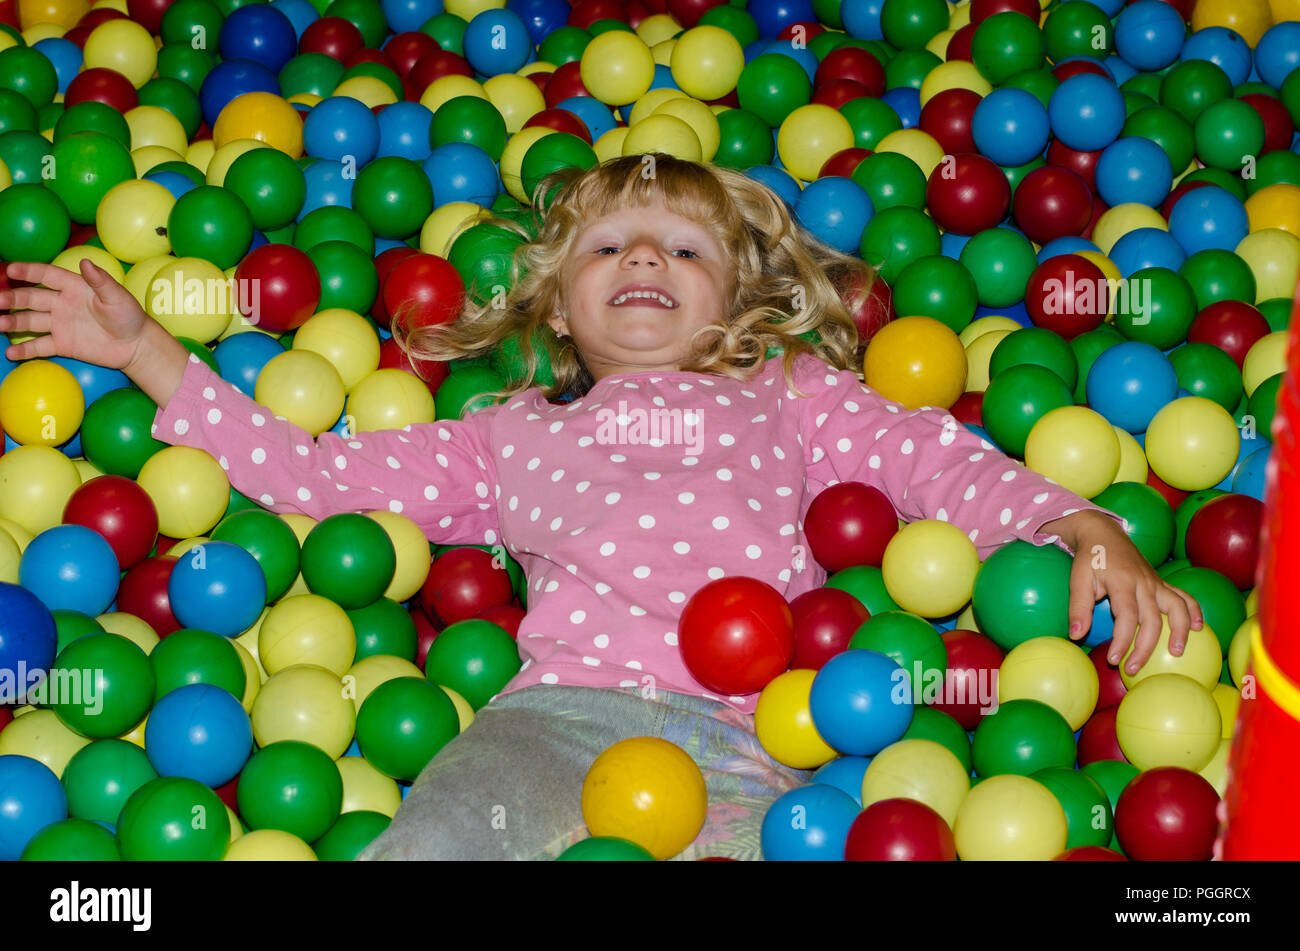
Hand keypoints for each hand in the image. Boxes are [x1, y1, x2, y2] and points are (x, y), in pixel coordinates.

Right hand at [0, 258, 150, 368]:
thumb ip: (101, 281)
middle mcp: (62, 303)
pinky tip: (10, 352)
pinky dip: (25, 350)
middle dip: (12, 298)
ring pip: (30, 321)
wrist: (136, 346)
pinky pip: (39, 346)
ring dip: (12, 322)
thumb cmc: (129, 317)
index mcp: (74, 287)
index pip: (46, 276)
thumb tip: (85, 262)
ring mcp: (60, 324)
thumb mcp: (117, 298)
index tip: (11, 269)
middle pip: (31, 298)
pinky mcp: (62, 344)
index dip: (28, 271)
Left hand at [1044, 510, 1203, 675]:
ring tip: (1177, 652)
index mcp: (1122, 582)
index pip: (1127, 617)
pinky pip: (1183, 596)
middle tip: (1132, 669)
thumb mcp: (1077, 580)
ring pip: (1177, 607)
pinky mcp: (1161, 582)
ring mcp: (1156, 582)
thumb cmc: (1089, 559)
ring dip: (1180, 630)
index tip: (1113, 659)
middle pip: (1152, 619)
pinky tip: (1197, 628)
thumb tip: (1076, 635)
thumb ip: (1078, 607)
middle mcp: (1144, 583)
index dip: (1122, 641)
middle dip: (1144, 647)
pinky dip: (1194, 610)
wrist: (1103, 533)